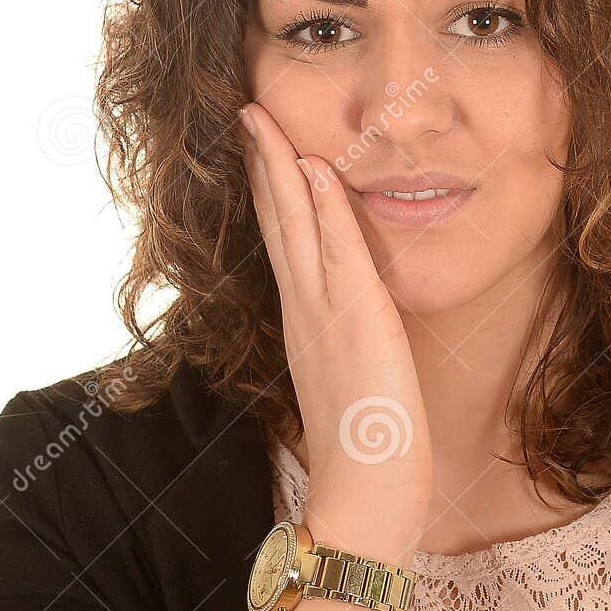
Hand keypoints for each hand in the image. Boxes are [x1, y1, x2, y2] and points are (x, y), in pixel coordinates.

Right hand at [237, 100, 431, 559]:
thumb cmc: (365, 452)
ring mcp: (324, 313)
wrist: (364, 498)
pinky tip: (315, 166)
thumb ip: (343, 348)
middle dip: (261, 164)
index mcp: (304, 323)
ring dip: (279, 167)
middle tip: (245, 111)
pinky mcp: (357, 322)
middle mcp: (304, 311)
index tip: (261, 149)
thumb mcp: (351, 384)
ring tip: (261, 117)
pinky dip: (323, 206)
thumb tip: (349, 333)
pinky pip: (336, 251)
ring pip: (294, 225)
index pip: (282, 243)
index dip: (269, 193)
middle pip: (275, 223)